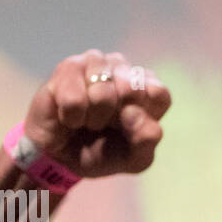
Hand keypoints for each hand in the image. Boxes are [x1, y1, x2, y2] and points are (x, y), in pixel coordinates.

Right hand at [21, 49, 170, 176]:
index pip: (158, 94)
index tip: (129, 128)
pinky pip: (74, 99)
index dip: (143, 117)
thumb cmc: (103, 152)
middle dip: (116, 119)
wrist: (63, 159)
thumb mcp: (134, 158)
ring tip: (88, 120)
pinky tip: (70, 117)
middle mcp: (123, 68)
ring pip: (102, 93)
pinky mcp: (67, 68)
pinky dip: (73, 118)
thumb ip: (146, 139)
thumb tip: (132, 112)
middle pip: (131, 90)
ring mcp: (95, 63)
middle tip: (105, 125)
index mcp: (148, 88)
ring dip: (94, 118)